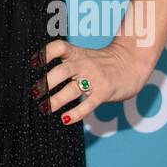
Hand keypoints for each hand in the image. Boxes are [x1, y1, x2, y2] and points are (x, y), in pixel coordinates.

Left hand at [30, 39, 150, 127]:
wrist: (132, 63)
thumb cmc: (104, 62)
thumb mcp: (85, 56)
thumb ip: (69, 63)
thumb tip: (44, 79)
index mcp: (77, 54)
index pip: (59, 47)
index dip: (45, 53)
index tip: (33, 63)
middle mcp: (84, 64)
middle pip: (61, 71)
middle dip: (46, 83)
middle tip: (34, 93)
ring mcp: (94, 78)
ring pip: (72, 89)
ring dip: (56, 100)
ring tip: (44, 108)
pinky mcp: (104, 92)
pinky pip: (88, 104)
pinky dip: (76, 113)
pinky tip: (65, 119)